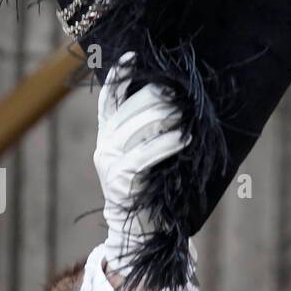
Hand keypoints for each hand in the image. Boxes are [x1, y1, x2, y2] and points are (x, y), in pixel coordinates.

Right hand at [94, 53, 188, 290]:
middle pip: (129, 108)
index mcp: (108, 137)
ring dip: (166, 116)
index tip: (133, 55)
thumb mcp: (148, 157)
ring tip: (186, 113)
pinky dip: (168, 143)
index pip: (108, 99)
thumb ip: (150, 132)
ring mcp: (110, 162)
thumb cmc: (153, 192)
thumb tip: (174, 102)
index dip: (119, 76)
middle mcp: (104, 147)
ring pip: (137, 127)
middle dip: (157, 97)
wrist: (141, 234)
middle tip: (180, 92)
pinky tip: (185, 138)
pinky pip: (147, 153)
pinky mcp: (121, 179)